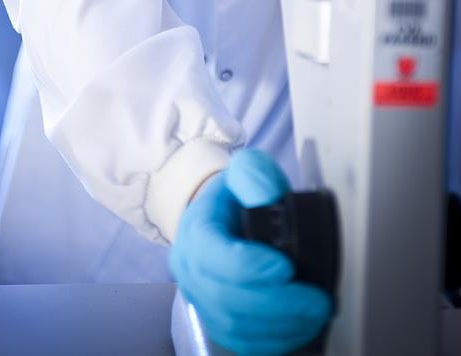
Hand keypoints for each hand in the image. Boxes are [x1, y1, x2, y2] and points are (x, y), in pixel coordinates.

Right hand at [169, 149, 332, 354]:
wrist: (219, 215)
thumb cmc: (235, 195)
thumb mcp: (244, 169)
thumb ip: (253, 173)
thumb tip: (267, 194)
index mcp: (196, 230)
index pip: (212, 255)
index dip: (248, 266)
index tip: (286, 266)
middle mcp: (190, 268)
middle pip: (225, 298)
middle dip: (277, 304)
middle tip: (317, 300)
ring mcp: (199, 298)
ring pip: (233, 326)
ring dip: (279, 327)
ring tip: (315, 314)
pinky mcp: (214, 319)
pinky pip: (239, 342)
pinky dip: (272, 341)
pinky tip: (300, 328)